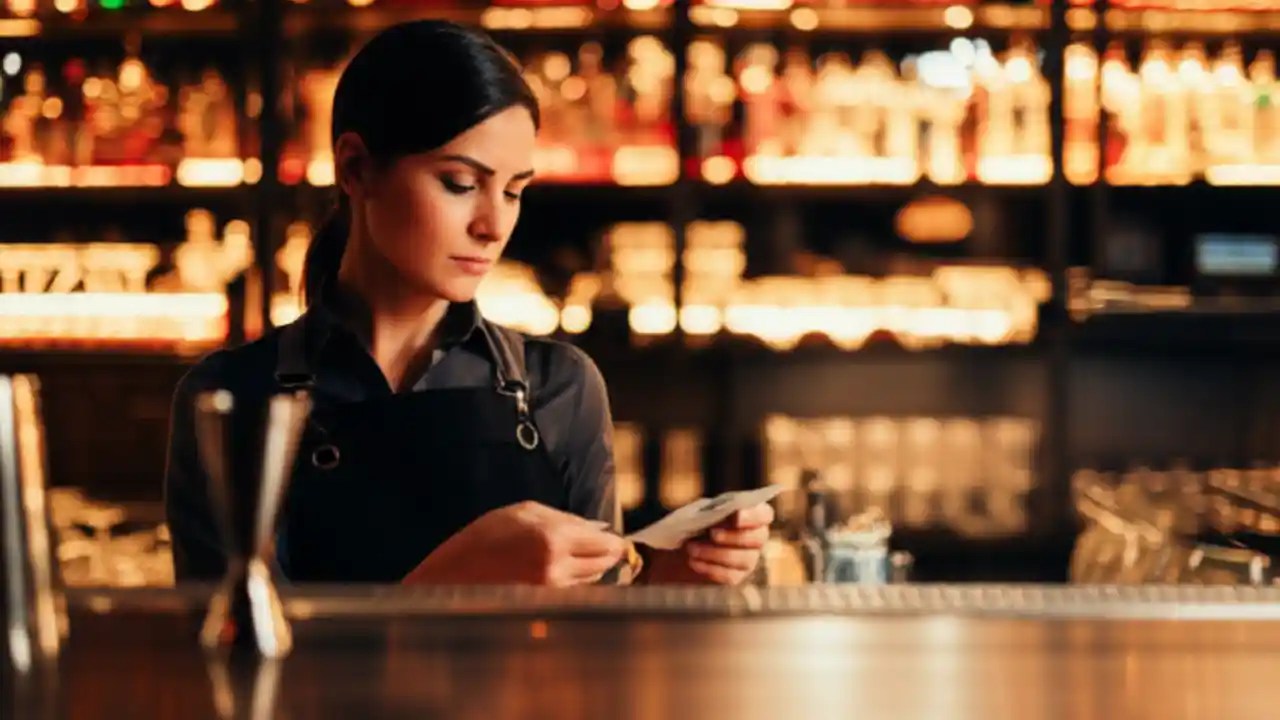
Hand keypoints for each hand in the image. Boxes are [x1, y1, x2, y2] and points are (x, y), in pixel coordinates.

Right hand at [401, 501, 627, 586]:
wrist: (452, 575)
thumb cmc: (486, 537)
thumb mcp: (525, 512)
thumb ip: (567, 518)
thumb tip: (600, 528)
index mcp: (553, 538)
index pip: (605, 544)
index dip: (614, 542)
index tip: (617, 541)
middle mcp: (556, 568)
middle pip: (603, 565)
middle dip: (607, 556)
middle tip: (605, 549)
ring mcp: (550, 592)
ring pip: (590, 582)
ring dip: (591, 571)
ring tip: (575, 559)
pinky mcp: (543, 607)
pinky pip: (573, 594)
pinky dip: (575, 584)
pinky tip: (561, 575)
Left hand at [642, 502, 773, 584]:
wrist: (684, 543)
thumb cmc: (698, 519)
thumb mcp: (704, 510)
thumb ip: (714, 511)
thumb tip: (717, 515)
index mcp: (754, 514)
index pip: (764, 515)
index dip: (753, 516)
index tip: (736, 516)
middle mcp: (757, 537)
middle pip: (757, 539)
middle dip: (733, 536)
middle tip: (712, 533)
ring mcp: (750, 558)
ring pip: (743, 559)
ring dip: (715, 553)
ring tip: (692, 548)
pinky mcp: (737, 575)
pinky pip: (730, 576)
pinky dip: (710, 568)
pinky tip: (693, 562)